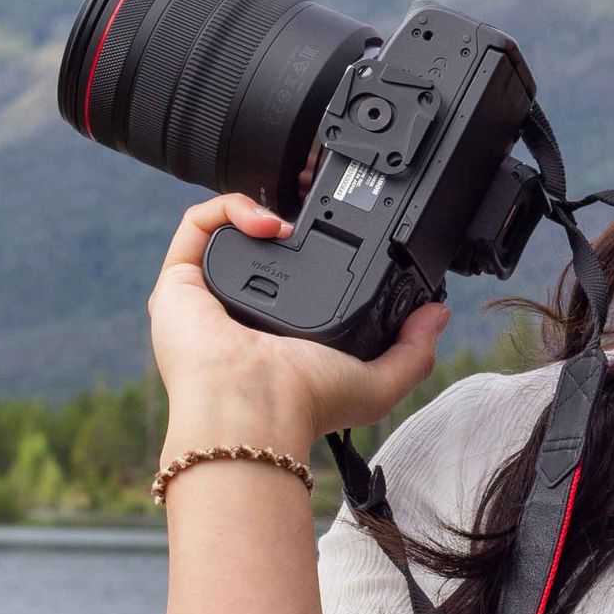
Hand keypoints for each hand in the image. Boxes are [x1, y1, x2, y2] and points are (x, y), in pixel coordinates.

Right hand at [148, 193, 446, 447]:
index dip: (312, 249)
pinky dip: (233, 208)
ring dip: (260, 206)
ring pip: (225, 230)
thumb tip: (437, 315)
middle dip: (284, 215)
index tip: (342, 230)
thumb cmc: (304, 405)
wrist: (253, 409)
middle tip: (314, 205)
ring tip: (293, 215)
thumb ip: (413, 351)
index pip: (289, 280)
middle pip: (255, 248)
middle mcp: (236, 313)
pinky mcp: (177, 281)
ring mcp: (203, 297)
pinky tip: (271, 221)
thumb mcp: (376, 382)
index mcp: (275, 335)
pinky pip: (198, 223)